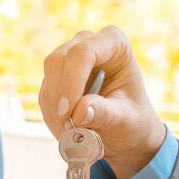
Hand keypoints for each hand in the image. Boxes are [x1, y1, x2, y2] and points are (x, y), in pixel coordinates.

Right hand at [38, 25, 166, 178]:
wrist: (126, 129)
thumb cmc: (133, 118)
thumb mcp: (125, 119)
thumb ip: (105, 113)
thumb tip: (79, 112)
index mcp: (114, 44)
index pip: (84, 52)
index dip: (72, 79)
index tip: (69, 112)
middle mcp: (88, 44)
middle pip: (59, 61)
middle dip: (60, 97)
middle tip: (69, 127)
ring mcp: (69, 59)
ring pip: (48, 79)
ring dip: (55, 111)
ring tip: (73, 135)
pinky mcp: (57, 78)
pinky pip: (46, 95)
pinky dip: (52, 116)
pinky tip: (66, 131)